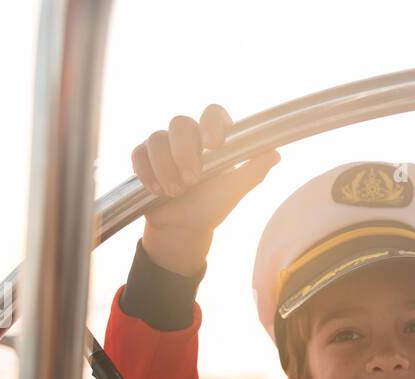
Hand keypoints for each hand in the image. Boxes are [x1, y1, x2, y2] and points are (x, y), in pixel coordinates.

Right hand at [130, 104, 280, 275]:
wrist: (184, 229)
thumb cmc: (212, 206)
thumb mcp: (234, 191)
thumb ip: (253, 172)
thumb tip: (275, 153)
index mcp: (213, 139)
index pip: (213, 114)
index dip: (212, 123)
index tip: (213, 144)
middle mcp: (188, 138)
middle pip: (180, 123)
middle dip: (184, 151)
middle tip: (192, 180)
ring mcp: (164, 146)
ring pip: (156, 138)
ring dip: (165, 167)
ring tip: (176, 192)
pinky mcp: (144, 159)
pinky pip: (138, 153)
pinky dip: (146, 172)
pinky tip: (156, 189)